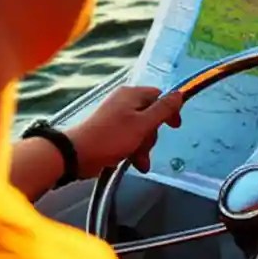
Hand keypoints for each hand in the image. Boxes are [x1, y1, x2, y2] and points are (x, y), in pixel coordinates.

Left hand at [64, 86, 182, 176]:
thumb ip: (163, 110)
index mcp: (132, 95)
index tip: (174, 127)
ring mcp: (115, 116)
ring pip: (141, 129)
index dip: (169, 111)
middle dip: (152, 135)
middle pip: (151, 115)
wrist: (77, 154)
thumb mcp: (143, 124)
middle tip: (147, 148)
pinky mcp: (109, 130)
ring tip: (140, 162)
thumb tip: (180, 94)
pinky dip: (133, 149)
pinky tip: (134, 164)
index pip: (159, 96)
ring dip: (144, 146)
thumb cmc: (112, 137)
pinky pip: (129, 137)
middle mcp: (124, 102)